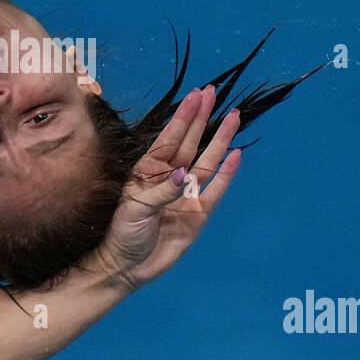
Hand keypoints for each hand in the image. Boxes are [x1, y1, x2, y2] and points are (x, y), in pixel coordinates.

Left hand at [92, 85, 241, 290]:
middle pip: (191, 142)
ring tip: (233, 118)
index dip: (185, 117)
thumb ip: (162, 191)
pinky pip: (216, 189)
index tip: (197, 96)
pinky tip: (236, 155)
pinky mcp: (198, 214)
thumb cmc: (123, 232)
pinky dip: (226, 173)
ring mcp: (186, 195)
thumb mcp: (136, 208)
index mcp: (149, 171)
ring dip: (220, 140)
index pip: (171, 138)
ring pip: (207, 161)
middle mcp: (170, 178)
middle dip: (202, 118)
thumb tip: (185, 175)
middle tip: (214, 93)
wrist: (127, 265)